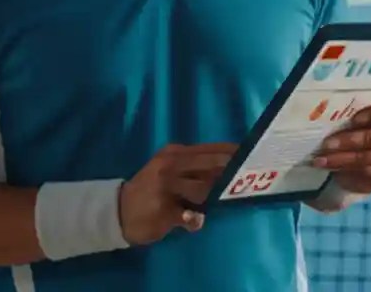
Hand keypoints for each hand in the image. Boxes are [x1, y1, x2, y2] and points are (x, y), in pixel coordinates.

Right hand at [119, 142, 237, 245]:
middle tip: (247, 180)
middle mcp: (171, 165)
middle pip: (211, 165)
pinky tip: (193, 221)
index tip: (253, 157)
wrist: (117, 211)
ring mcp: (166, 187)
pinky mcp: (163, 210)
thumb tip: (229, 171)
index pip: (211, 149)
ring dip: (214, 198)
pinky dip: (195, 220)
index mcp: (175, 153)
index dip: (233, 153)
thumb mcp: (169, 170)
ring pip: (203, 189)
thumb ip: (195, 169)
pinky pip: (189, 216)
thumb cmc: (150, 190)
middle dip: (231, 172)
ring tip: (218, 202)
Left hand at [313, 100, 370, 194]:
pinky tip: (333, 169)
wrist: (369, 149)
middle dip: (349, 141)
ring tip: (322, 160)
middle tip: (326, 144)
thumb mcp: (363, 113)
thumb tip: (333, 114)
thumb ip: (356, 111)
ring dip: (343, 159)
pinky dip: (348, 171)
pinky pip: (369, 174)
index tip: (352, 120)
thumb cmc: (365, 124)